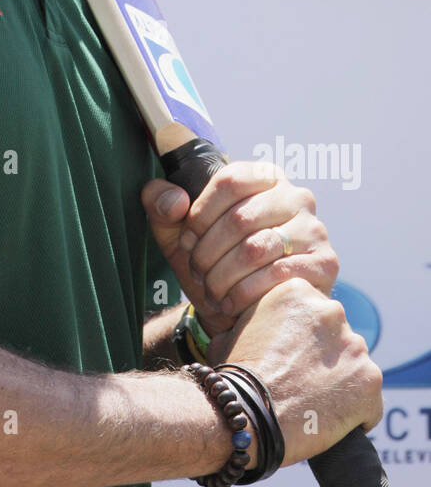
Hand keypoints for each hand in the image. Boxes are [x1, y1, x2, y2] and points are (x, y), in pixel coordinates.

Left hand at [141, 161, 338, 335]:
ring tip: (211, 290)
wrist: (244, 310)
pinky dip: (245, 293)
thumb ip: (161, 205)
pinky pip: (278, 274)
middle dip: (208, 252)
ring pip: (256, 249)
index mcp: (263, 176)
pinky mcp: (325, 263)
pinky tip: (232, 303)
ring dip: (223, 276)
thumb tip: (173, 200)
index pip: (229, 180)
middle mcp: (296, 196)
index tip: (186, 240)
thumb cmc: (213, 262)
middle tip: (196, 272)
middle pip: (240, 218)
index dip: (200, 213)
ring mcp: (314, 228)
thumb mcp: (178, 233)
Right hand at [207, 278, 382, 466]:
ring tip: (314, 405)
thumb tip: (260, 329)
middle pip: (336, 337)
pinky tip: (333, 422)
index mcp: (299, 292)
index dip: (302, 339)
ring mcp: (354, 346)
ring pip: (354, 366)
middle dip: (324, 358)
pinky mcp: (370, 380)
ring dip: (340, 383)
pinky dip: (356, 412)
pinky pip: (370, 400)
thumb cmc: (235, 376)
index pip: (314, 314)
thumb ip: (259, 321)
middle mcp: (332, 310)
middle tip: (302, 382)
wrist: (247, 415)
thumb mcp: (236, 330)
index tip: (291, 359)